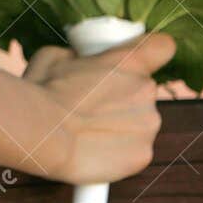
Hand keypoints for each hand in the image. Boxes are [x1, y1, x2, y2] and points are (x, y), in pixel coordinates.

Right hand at [23, 32, 175, 185]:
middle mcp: (146, 91)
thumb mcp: (54, 57)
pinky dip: (117, 152)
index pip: (162, 46)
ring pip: (139, 122)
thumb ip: (77, 57)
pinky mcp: (143, 155)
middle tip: (88, 106)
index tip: (134, 61)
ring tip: (85, 132)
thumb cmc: (42, 90)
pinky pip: (133, 150)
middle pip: (143, 91)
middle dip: (120, 97)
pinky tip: (91, 150)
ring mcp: (148, 124)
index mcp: (130, 61)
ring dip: (119, 125)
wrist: (40, 132)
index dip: (150, 53)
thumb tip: (78, 61)